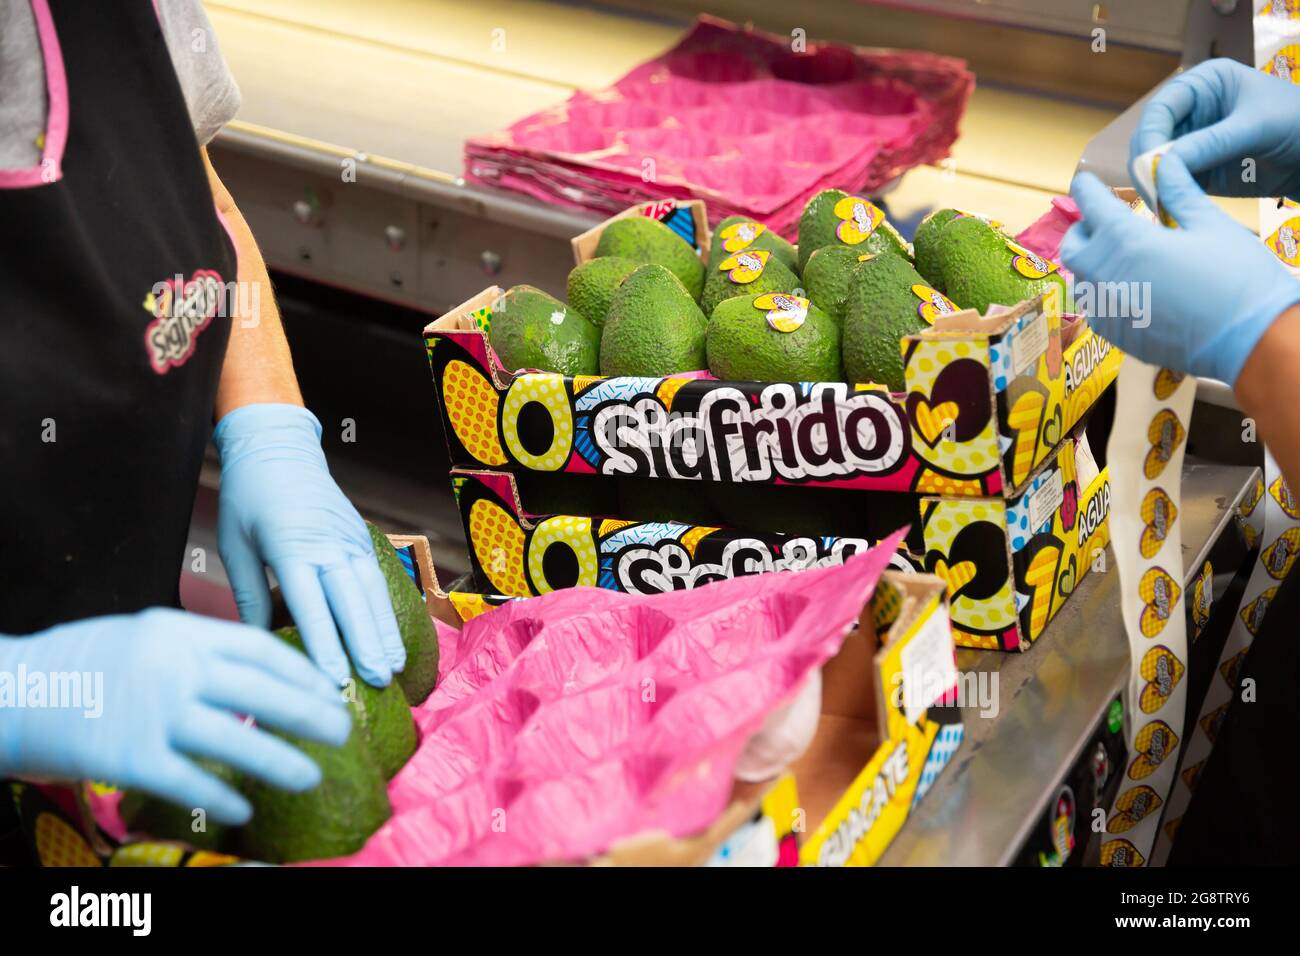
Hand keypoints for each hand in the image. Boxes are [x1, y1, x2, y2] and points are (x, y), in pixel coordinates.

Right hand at [0, 609, 350, 823]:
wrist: (9, 689)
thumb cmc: (82, 663)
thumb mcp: (144, 636)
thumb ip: (195, 651)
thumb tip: (254, 678)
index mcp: (179, 631)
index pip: (259, 648)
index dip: (301, 671)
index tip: (330, 689)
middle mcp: (172, 667)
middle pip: (260, 692)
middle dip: (309, 713)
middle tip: (342, 731)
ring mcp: (151, 711)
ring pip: (235, 739)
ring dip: (279, 761)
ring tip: (311, 775)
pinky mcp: (128, 756)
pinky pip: (190, 779)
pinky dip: (222, 795)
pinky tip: (245, 807)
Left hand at [214, 403, 403, 686]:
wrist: (279, 448)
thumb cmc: (248, 498)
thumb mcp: (234, 545)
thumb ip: (248, 595)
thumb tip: (254, 643)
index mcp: (290, 546)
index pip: (311, 604)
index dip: (324, 643)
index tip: (333, 678)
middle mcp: (328, 544)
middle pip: (351, 602)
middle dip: (366, 645)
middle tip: (377, 681)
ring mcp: (350, 540)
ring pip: (372, 592)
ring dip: (384, 632)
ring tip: (394, 668)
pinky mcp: (360, 538)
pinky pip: (377, 580)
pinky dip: (385, 610)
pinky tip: (391, 637)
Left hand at [1062, 155, 1299, 383]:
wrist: (1249, 340)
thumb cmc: (1236, 278)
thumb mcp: (1210, 223)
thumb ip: (1178, 193)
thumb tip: (1164, 165)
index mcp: (1126, 242)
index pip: (1090, 205)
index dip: (1086, 189)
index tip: (1086, 182)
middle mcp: (1105, 276)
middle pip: (1074, 246)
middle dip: (1085, 229)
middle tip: (1107, 222)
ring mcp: (1106, 310)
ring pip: (1081, 279)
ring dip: (1093, 263)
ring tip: (1121, 256)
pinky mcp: (1114, 336)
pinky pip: (1096, 308)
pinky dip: (1105, 293)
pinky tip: (1131, 289)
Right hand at [1132, 57, 1299, 200]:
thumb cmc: (1297, 122)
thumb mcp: (1258, 126)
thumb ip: (1212, 142)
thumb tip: (1164, 162)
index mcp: (1203, 85)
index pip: (1161, 108)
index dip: (1150, 135)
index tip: (1150, 163)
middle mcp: (1190, 112)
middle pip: (1149, 138)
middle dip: (1147, 163)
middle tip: (1152, 189)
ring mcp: (1191, 143)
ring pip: (1153, 164)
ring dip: (1154, 183)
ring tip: (1162, 201)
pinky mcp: (1195, 172)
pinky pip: (1170, 184)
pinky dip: (1167, 196)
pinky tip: (1172, 207)